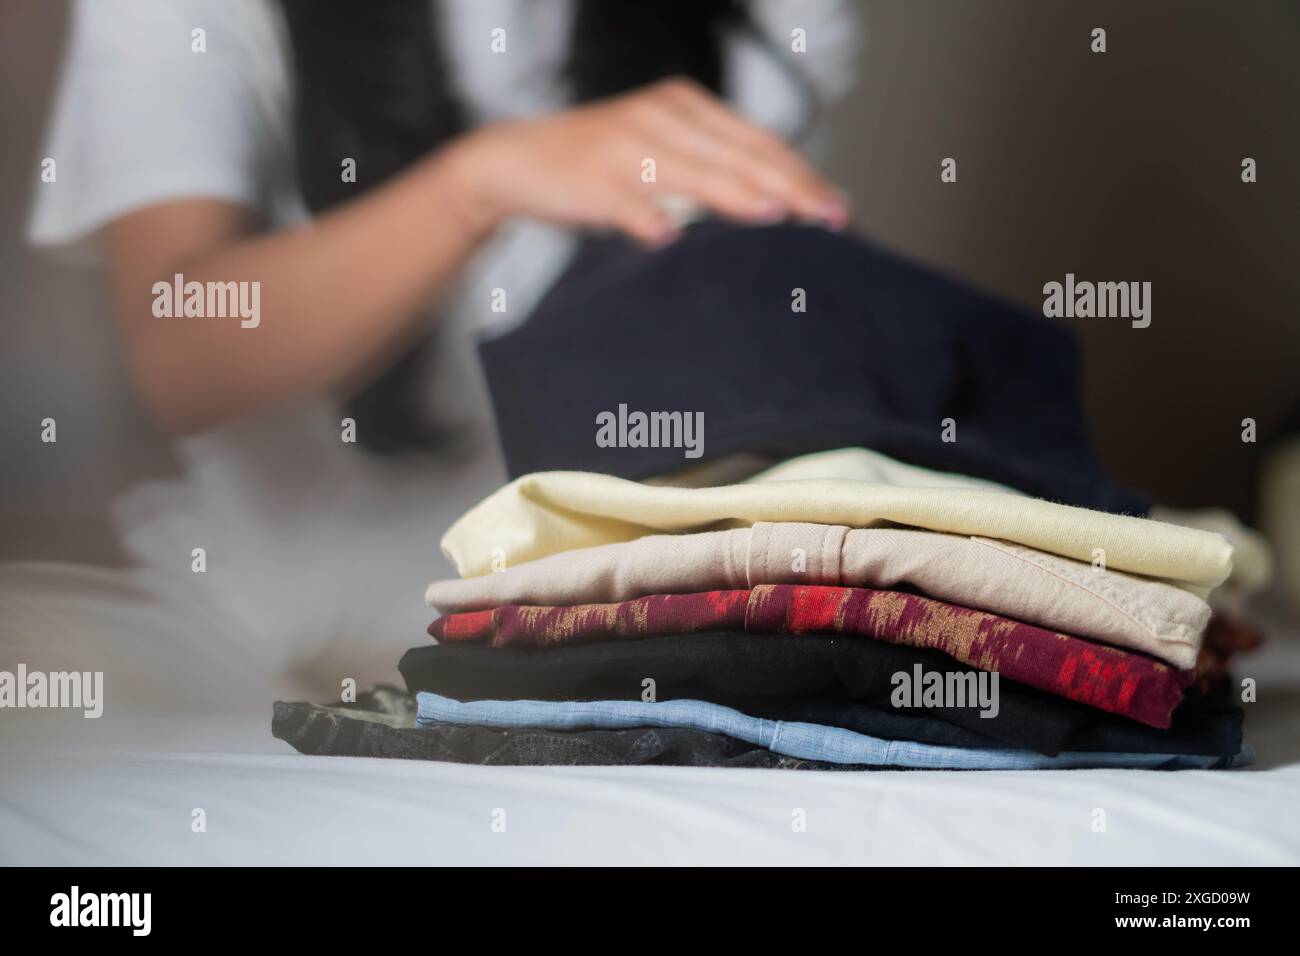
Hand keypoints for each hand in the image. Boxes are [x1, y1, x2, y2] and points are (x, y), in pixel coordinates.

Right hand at [443, 77, 850, 244]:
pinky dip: (645, 218)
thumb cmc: (600, 164)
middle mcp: (660, 117)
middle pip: (737, 156)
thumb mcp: (663, 151)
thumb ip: (713, 168)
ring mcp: (623, 146)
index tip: (837, 206)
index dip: (801, 174)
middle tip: (829, 219)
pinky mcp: (589, 179)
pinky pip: (624, 201)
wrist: (516, 161)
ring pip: (692, 174)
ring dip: (735, 195)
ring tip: (774, 216)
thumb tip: (780, 202)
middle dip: (789, 188)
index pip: (757, 141)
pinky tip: (667, 237)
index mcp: (684, 106)